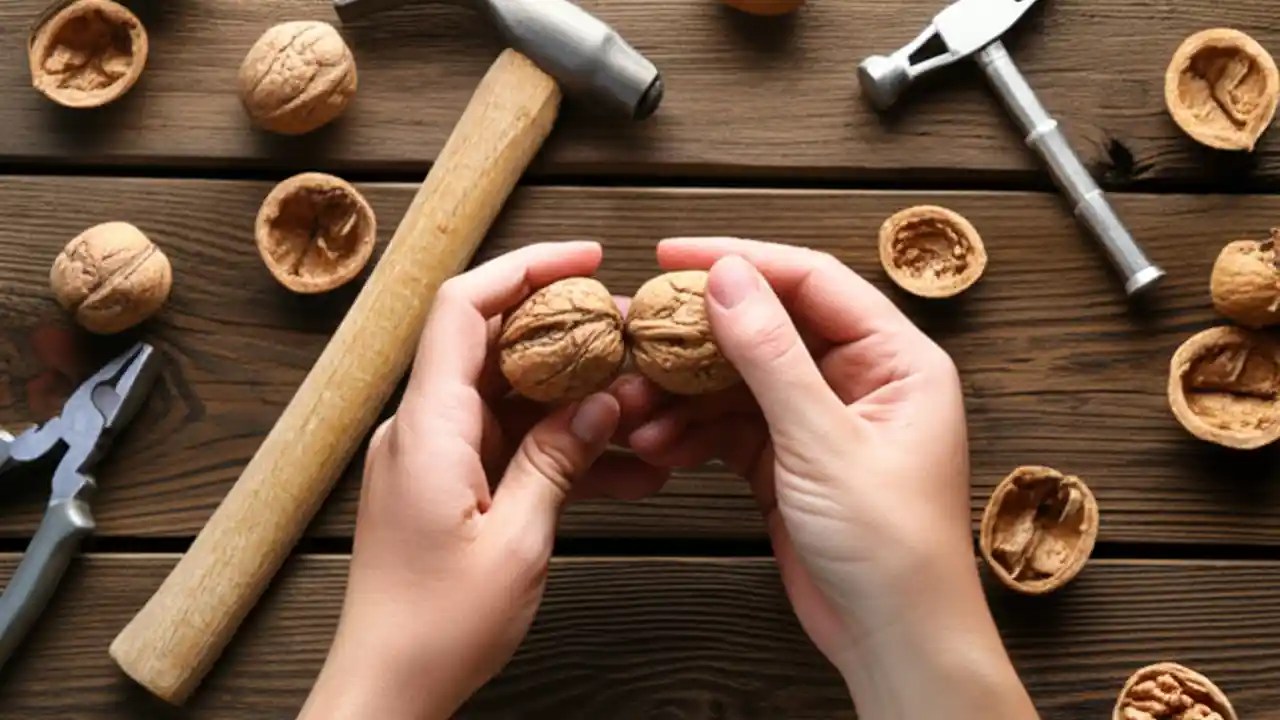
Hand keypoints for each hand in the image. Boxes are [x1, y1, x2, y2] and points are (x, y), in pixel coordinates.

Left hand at [300, 242, 665, 719]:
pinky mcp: (444, 484)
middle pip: (493, 343)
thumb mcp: (518, 541)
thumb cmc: (435, 627)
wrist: (387, 689)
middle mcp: (421, 429)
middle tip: (633, 338)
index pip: (463, 307)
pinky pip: (507, 442)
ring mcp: (432, 456)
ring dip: (574, 397)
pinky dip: (556, 446)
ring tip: (641, 409)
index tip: (586, 258)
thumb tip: (599, 400)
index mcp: (426, 428)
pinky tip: (617, 466)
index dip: (525, 268)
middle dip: (568, 333)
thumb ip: (557, 459)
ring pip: (510, 395)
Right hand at [625, 238, 1036, 718]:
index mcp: (897, 359)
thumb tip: (729, 279)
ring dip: (686, 392)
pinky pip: (731, 426)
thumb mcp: (824, 443)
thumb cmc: (893, 550)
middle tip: (640, 327)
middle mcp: (861, 380)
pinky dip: (693, 432)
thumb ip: (771, 357)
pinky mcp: (790, 460)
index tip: (674, 254)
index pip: (812, 279)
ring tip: (637, 405)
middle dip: (700, 333)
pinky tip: (658, 443)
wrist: (894, 641)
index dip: (742, 259)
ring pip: (740, 380)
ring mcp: (821, 420)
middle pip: (769, 326)